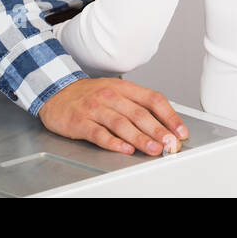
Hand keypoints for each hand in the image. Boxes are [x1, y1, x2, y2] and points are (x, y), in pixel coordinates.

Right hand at [38, 77, 188, 155]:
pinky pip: (99, 133)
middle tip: (171, 144)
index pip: (153, 100)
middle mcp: (111, 96)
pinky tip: (125, 149)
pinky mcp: (80, 121)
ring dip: (140, 138)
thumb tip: (164, 124)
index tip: (180, 131)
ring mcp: (95, 108)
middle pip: (140, 114)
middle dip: (159, 131)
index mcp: (124, 88)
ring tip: (153, 149)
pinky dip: (113, 142)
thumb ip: (137, 105)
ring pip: (122, 124)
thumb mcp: (116, 91)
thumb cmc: (90, 94)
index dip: (169, 116)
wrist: (56, 91)